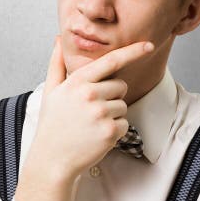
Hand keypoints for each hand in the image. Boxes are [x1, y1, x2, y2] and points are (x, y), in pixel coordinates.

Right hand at [29, 35, 154, 180]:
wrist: (52, 159)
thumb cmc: (52, 124)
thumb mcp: (51, 90)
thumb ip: (57, 63)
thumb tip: (58, 40)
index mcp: (78, 81)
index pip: (111, 60)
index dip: (133, 51)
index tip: (148, 45)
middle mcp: (91, 94)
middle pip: (121, 86)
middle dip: (112, 95)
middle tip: (91, 109)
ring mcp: (101, 113)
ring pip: (123, 105)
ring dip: (112, 114)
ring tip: (91, 124)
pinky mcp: (110, 131)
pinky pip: (125, 123)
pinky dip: (115, 130)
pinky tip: (97, 135)